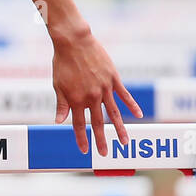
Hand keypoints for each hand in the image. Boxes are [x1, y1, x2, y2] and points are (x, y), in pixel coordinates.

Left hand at [51, 32, 142, 153]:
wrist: (74, 41)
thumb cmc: (62, 62)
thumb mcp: (58, 85)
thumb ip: (61, 104)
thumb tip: (59, 122)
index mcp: (76, 99)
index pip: (79, 124)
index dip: (82, 138)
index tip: (84, 151)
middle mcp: (91, 96)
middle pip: (97, 122)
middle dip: (101, 140)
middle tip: (105, 154)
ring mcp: (104, 88)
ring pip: (113, 113)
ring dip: (119, 129)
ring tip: (125, 142)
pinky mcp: (113, 78)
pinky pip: (124, 95)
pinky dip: (132, 106)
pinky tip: (138, 116)